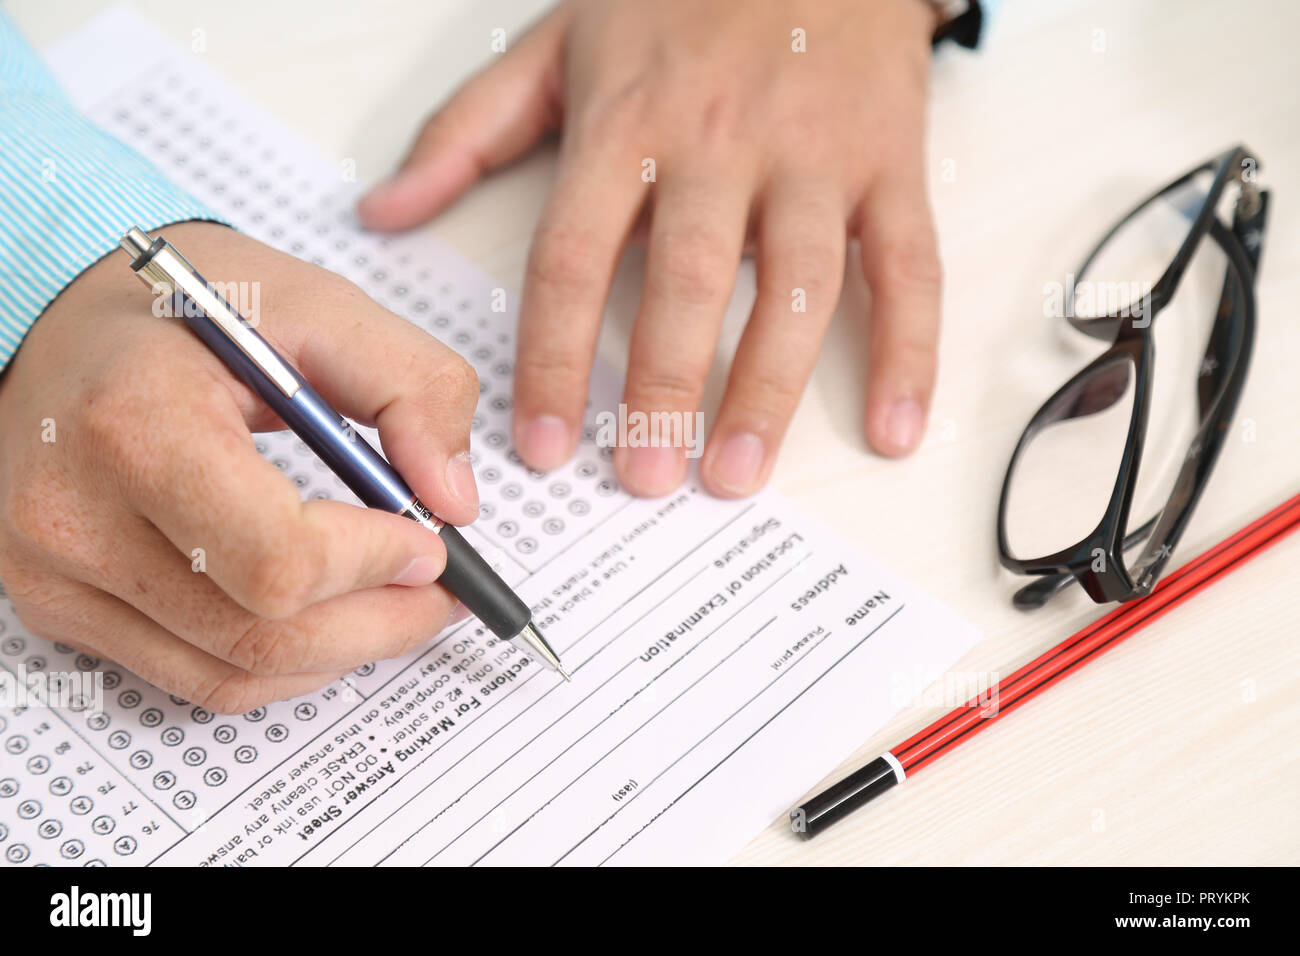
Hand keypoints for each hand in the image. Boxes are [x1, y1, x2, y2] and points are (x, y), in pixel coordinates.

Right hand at [0, 222, 480, 712]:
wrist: (58, 327)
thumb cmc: (184, 311)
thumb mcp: (315, 304)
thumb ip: (410, 384)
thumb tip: (455, 502)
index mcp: (136, 423)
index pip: (277, 559)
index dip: (374, 564)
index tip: (428, 540)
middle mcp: (74, 514)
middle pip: (262, 635)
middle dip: (381, 623)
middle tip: (440, 591)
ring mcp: (55, 574)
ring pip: (233, 675)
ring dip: (341, 653)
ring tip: (395, 602)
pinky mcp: (57, 609)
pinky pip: (194, 677)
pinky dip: (282, 663)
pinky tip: (325, 616)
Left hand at [359, 0, 941, 496]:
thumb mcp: (556, 43)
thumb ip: (467, 131)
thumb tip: (383, 213)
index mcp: (628, 122)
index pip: (575, 259)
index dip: (555, 360)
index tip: (546, 446)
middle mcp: (722, 143)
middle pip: (689, 282)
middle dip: (664, 390)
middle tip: (645, 479)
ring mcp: (815, 154)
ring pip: (799, 286)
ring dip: (770, 388)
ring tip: (738, 473)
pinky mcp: (891, 161)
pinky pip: (909, 264)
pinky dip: (911, 350)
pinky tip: (895, 426)